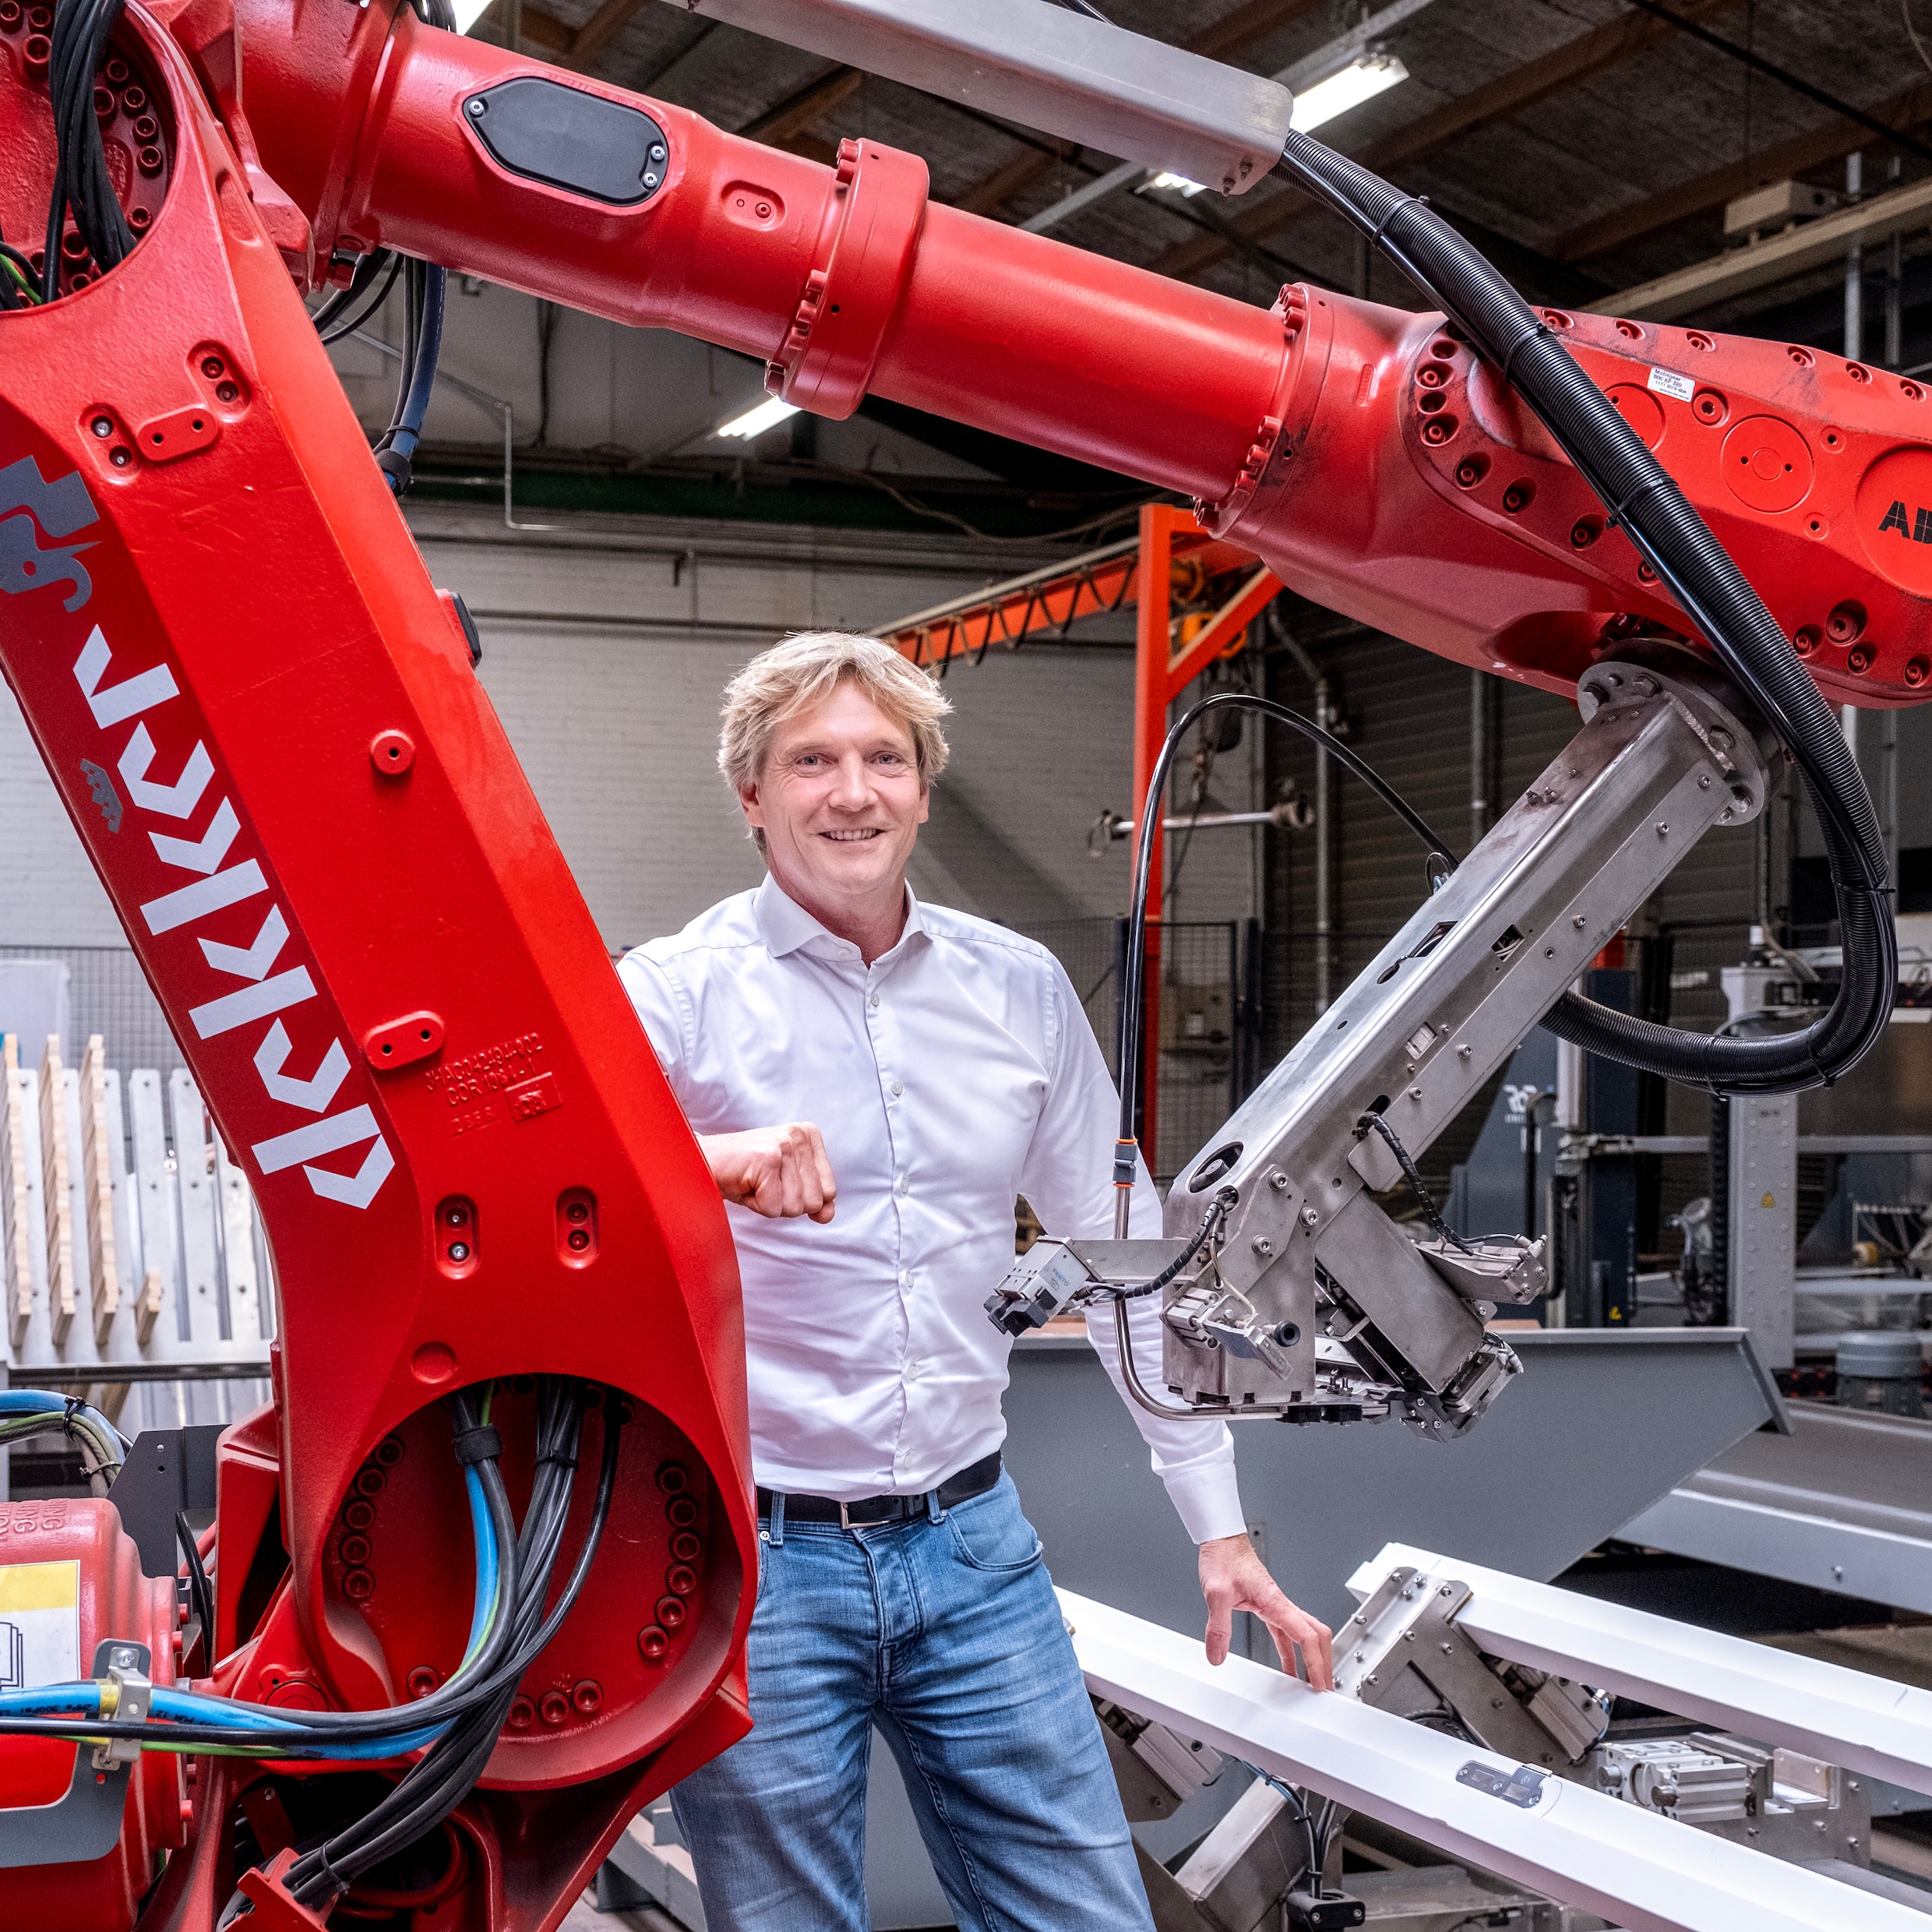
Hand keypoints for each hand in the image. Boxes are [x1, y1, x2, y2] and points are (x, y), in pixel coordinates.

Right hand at [698, 1125, 836, 1223]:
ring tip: (753, 1182)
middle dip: (786, 1203)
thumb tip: (828, 1214)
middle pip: (815, 1201)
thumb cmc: (743, 1173)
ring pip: (795, 1207)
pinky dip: (756, 1205)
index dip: (799, 1197)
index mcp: (809, 1135)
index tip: (775, 1179)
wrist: (699, 1162)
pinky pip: (774, 1208)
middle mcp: (800, 1135)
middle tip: (762, 1183)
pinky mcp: (767, 1159)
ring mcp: (784, 1145)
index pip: (829, 1191)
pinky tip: (744, 1184)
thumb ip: (813, 1198)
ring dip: (770, 1204)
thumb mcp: (785, 1184)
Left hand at [1198, 1533, 1332, 1689]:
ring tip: (1311, 1683)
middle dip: (1325, 1662)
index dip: (1317, 1662)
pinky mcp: (1268, 1606)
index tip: (1320, 1683)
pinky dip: (1293, 1652)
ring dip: (1313, 1659)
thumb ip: (1218, 1627)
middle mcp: (1281, 1604)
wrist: (1221, 1540)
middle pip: (1317, 1635)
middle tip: (1324, 1687)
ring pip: (1306, 1634)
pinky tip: (1288, 1667)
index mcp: (1276, 1602)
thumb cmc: (1223, 1557)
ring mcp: (1277, 1605)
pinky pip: (1287, 1633)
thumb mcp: (1216, 1593)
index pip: (1307, 1636)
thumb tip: (1218, 1655)